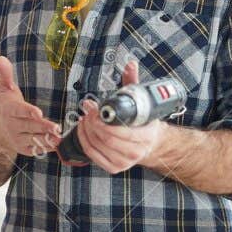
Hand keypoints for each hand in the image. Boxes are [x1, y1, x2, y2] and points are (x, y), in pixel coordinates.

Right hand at [0, 56, 59, 159]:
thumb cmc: (5, 103)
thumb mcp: (2, 87)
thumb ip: (5, 74)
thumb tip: (1, 58)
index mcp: (9, 109)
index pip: (19, 111)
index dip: (28, 112)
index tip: (38, 113)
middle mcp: (12, 126)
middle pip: (29, 126)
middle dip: (43, 127)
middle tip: (56, 127)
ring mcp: (18, 139)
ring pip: (33, 139)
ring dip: (46, 139)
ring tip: (59, 137)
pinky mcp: (24, 149)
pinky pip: (35, 149)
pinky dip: (45, 148)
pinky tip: (56, 144)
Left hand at [73, 60, 161, 174]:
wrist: (148, 144)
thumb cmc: (141, 121)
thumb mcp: (139, 101)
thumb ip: (133, 82)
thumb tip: (130, 64)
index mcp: (145, 136)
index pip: (118, 131)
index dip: (101, 120)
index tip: (95, 108)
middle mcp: (135, 152)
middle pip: (105, 138)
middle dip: (92, 123)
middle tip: (88, 111)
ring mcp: (123, 162)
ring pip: (97, 146)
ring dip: (86, 130)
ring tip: (85, 118)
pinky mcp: (113, 167)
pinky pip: (93, 155)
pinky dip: (84, 141)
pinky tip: (83, 130)